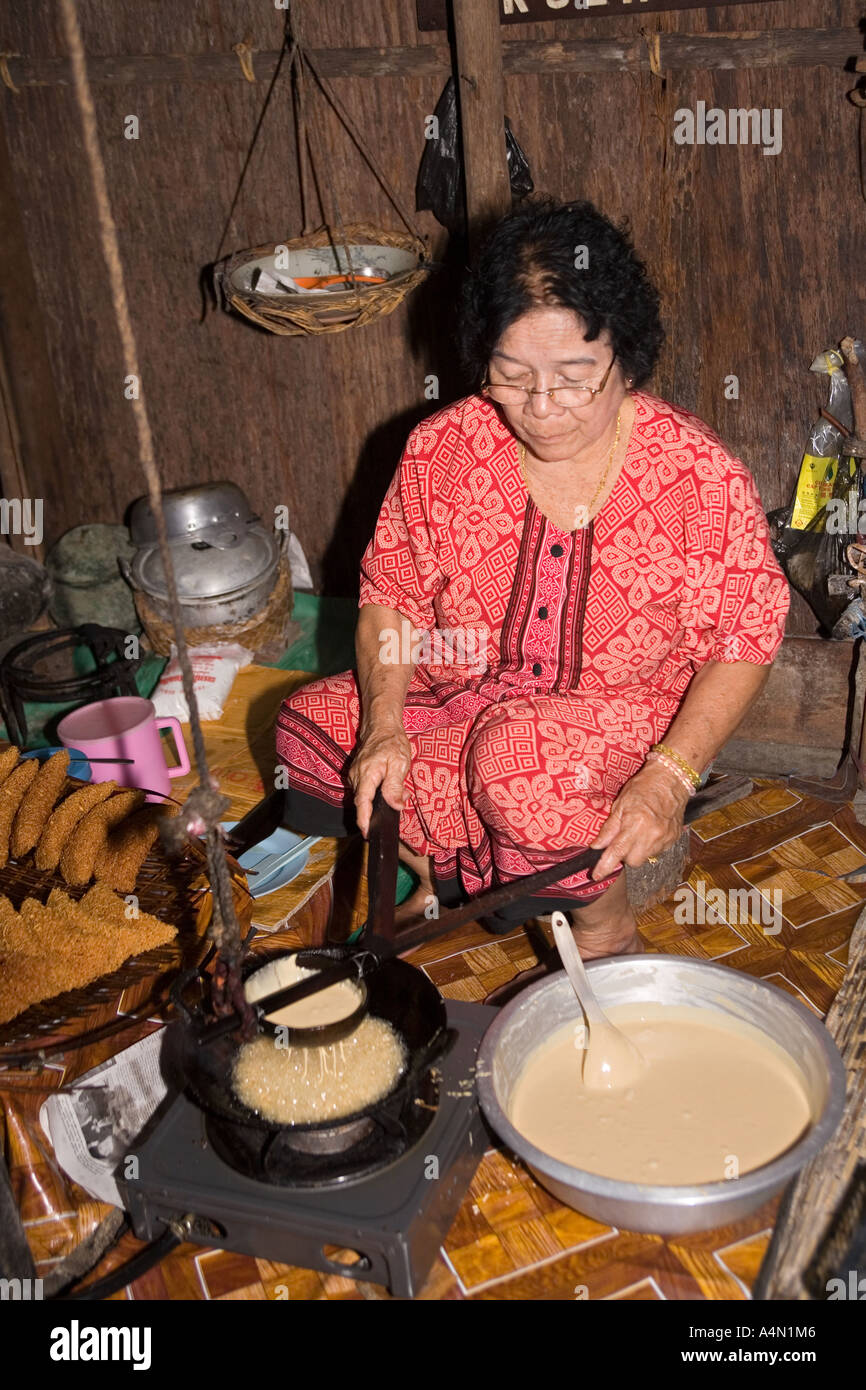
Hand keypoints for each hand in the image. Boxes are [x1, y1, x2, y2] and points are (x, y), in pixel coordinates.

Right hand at [348, 725, 411, 837]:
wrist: (381, 727)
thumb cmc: (392, 742)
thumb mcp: (400, 763)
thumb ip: (395, 786)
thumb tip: (396, 806)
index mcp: (367, 775)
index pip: (362, 803)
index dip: (364, 820)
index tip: (367, 833)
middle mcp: (356, 777)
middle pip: (363, 803)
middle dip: (379, 811)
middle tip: (399, 805)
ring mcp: (355, 776)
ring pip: (366, 797)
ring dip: (380, 801)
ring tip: (400, 794)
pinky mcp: (357, 775)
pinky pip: (366, 790)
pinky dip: (377, 793)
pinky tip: (391, 787)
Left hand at [590, 762, 689, 880]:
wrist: (671, 779)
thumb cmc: (644, 787)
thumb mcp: (620, 804)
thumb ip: (609, 828)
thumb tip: (597, 846)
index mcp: (636, 824)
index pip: (617, 852)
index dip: (605, 866)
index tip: (597, 875)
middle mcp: (652, 835)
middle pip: (633, 862)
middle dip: (625, 855)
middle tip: (623, 838)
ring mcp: (665, 838)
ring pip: (645, 857)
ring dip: (638, 850)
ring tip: (639, 830)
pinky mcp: (674, 839)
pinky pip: (657, 851)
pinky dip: (650, 845)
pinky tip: (650, 830)